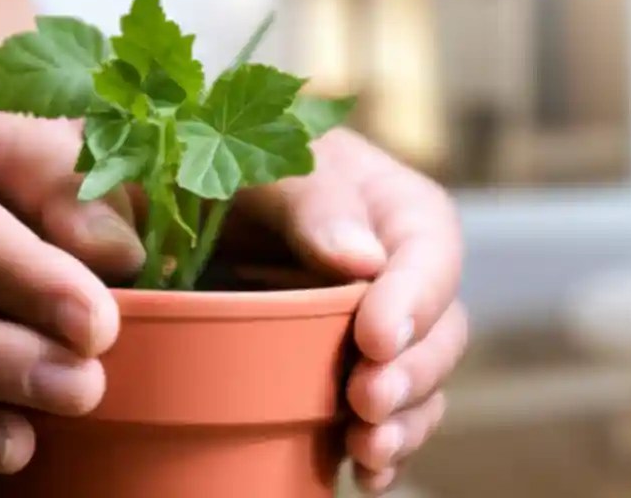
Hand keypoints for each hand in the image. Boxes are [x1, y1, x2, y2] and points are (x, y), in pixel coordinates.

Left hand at [232, 129, 466, 494]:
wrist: (190, 204)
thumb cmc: (236, 165)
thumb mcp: (269, 163)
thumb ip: (314, 198)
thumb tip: (362, 259)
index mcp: (398, 212)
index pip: (430, 255)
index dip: (413, 301)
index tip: (374, 337)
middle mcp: (403, 278)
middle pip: (439, 331)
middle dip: (411, 373)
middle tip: (364, 400)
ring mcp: (380, 333)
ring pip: (421, 384)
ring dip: (403, 421)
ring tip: (366, 448)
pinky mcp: (352, 376)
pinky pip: (386, 420)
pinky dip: (381, 451)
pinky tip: (362, 473)